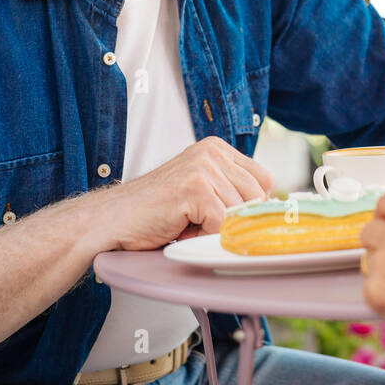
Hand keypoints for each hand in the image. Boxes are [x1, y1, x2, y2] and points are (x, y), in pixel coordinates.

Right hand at [102, 137, 273, 250]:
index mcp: (216, 148)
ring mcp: (204, 168)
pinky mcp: (195, 188)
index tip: (231, 218)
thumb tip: (271, 209)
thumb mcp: (201, 191)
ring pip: (239, 212)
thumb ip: (231, 191)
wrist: (113, 219)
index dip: (252, 205)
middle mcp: (212, 152)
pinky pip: (221, 224)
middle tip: (200, 222)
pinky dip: (203, 235)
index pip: (264, 179)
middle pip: (256, 197)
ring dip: (214, 229)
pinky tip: (181, 227)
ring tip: (186, 223)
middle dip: (232, 219)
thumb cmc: (155, 211)